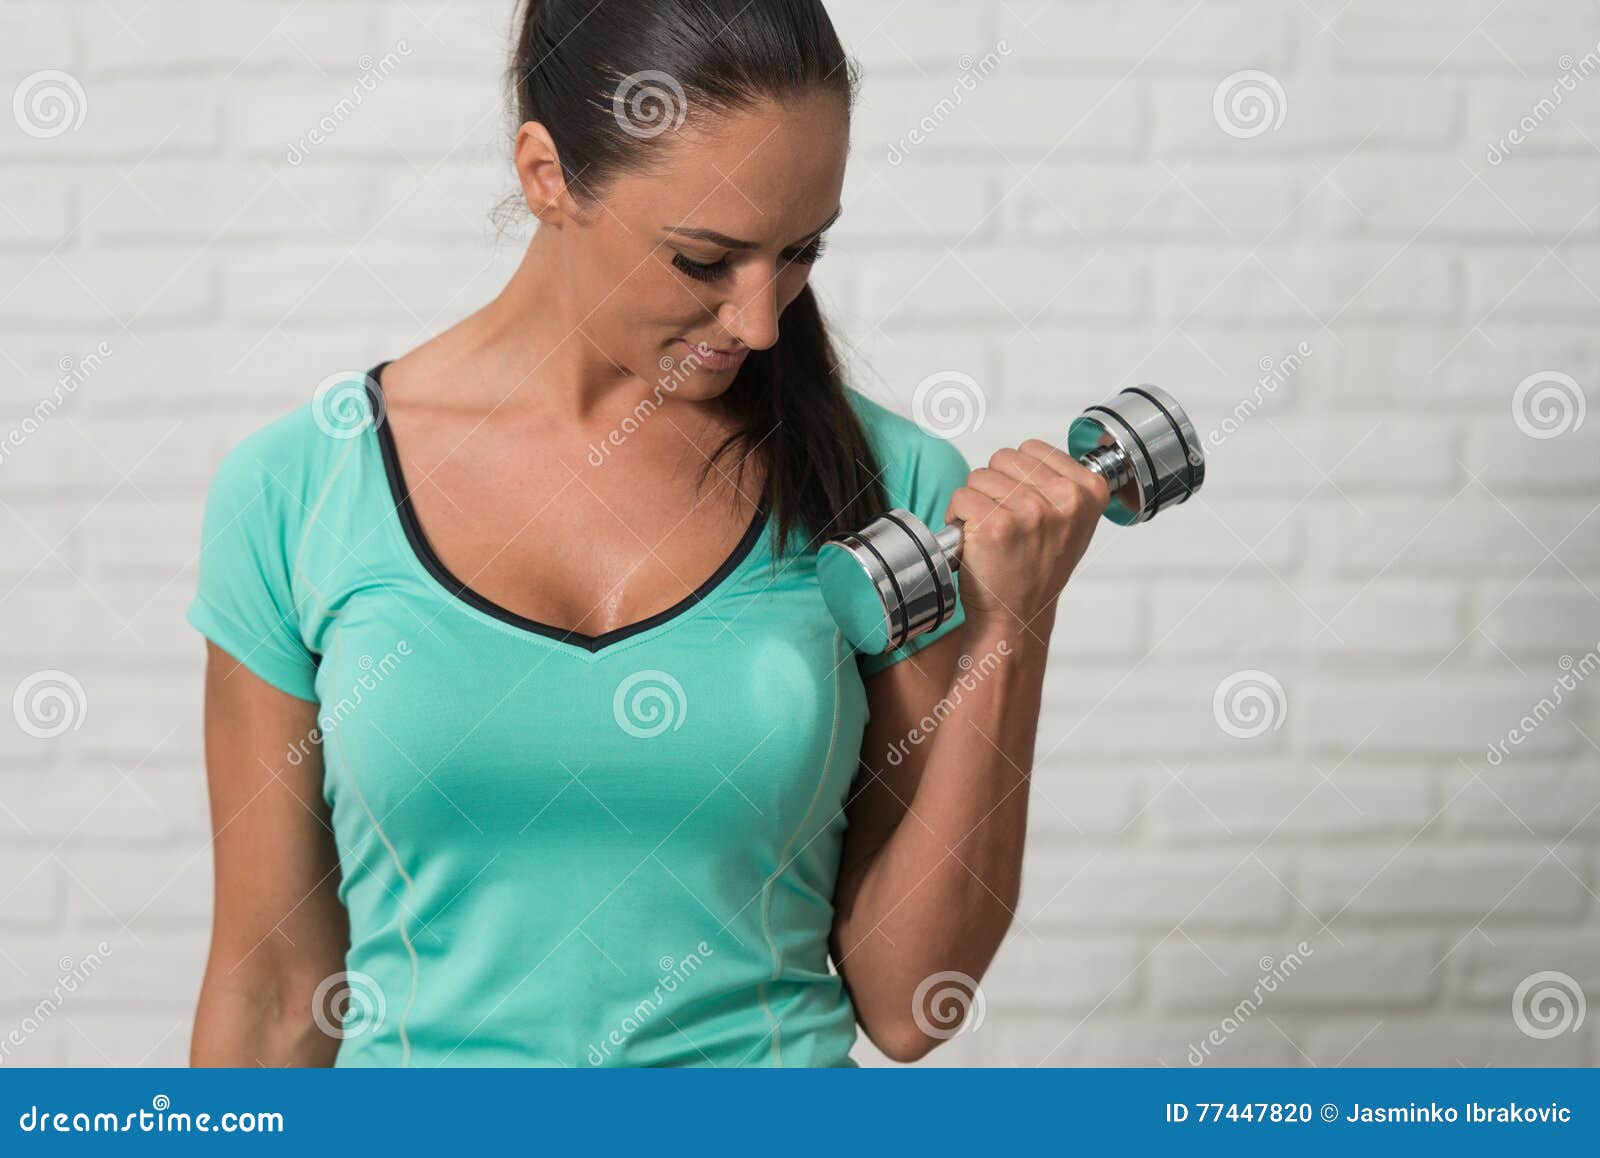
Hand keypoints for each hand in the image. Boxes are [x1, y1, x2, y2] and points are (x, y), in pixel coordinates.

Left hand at [946, 439, 1110, 638]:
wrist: (1018, 614)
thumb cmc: (1039, 568)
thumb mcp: (1072, 522)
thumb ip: (1061, 483)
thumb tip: (1031, 454)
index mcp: (1088, 491)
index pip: (1033, 449)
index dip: (1019, 475)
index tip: (1027, 506)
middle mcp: (1064, 499)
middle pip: (1004, 457)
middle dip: (996, 485)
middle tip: (1006, 522)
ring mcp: (1030, 511)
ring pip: (979, 475)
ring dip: (976, 501)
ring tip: (993, 531)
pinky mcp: (994, 525)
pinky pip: (961, 496)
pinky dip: (957, 516)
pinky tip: (975, 539)